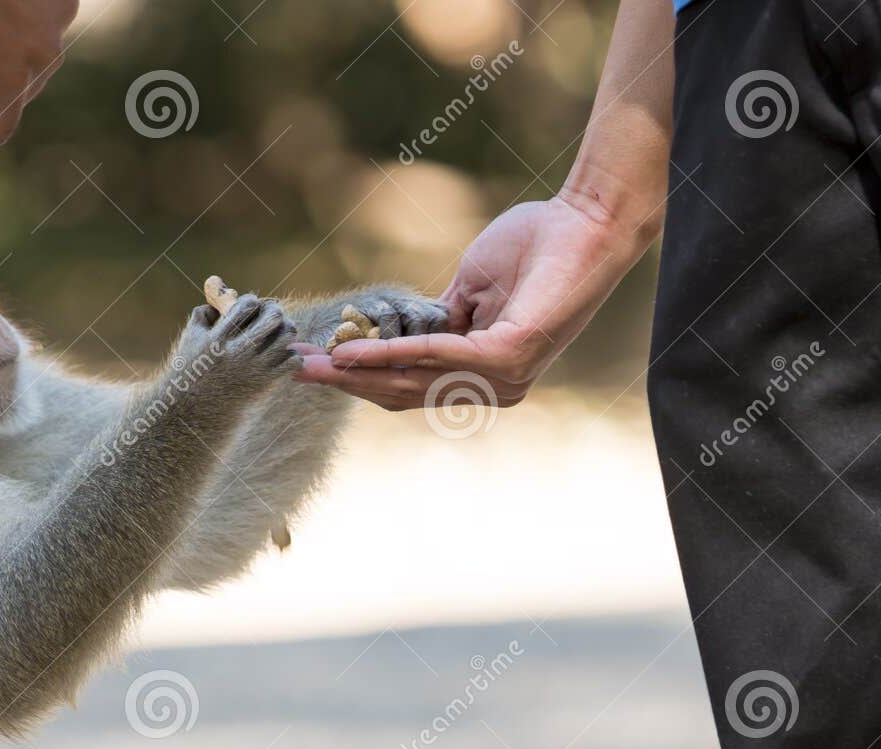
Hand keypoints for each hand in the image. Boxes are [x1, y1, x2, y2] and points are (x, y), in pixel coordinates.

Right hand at [177, 295, 298, 391]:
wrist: (195, 412)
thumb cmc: (191, 373)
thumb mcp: (189, 341)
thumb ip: (202, 315)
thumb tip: (219, 302)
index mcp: (218, 339)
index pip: (246, 306)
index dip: (253, 301)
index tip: (252, 306)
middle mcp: (237, 352)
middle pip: (273, 318)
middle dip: (275, 311)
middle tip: (273, 316)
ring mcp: (253, 368)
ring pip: (286, 337)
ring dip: (287, 331)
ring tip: (280, 335)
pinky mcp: (265, 383)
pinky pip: (292, 362)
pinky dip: (292, 355)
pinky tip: (281, 357)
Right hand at [293, 195, 647, 410]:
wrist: (584, 223)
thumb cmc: (535, 246)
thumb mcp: (470, 290)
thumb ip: (435, 320)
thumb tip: (390, 337)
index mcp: (487, 375)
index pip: (412, 386)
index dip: (361, 379)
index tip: (315, 366)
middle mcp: (497, 388)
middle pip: (405, 393)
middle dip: (347, 384)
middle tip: (296, 371)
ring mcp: (504, 379)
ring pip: (414, 381)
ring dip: (359, 374)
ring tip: (315, 364)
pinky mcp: (508, 357)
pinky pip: (438, 358)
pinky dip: (394, 354)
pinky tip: (358, 350)